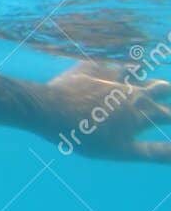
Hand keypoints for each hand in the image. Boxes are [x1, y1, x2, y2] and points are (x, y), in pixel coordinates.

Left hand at [44, 60, 170, 160]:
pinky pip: (107, 59)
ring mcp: (113, 77)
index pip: (168, 115)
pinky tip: (107, 58)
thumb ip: (155, 152)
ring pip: (136, 70)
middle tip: (165, 88)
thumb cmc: (85, 135)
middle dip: (165, 89)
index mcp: (140, 113)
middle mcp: (132, 92)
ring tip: (142, 69)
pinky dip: (112, 61)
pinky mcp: (93, 66)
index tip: (170, 116)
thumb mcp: (122, 151)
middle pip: (159, 88)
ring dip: (142, 71)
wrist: (50, 109)